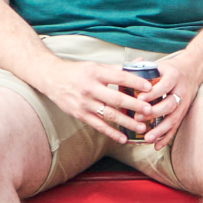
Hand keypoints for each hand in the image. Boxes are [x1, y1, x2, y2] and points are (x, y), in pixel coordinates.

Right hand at [43, 59, 170, 146]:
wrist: (52, 78)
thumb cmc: (78, 71)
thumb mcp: (97, 66)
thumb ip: (119, 67)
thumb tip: (141, 63)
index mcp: (96, 72)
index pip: (119, 77)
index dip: (135, 82)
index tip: (149, 88)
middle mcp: (90, 88)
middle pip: (116, 98)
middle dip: (134, 105)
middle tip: (150, 110)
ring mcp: (84, 103)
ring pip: (109, 114)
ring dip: (126, 122)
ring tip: (142, 127)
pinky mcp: (80, 115)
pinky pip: (98, 126)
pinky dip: (111, 133)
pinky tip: (124, 139)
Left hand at [126, 49, 202, 149]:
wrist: (192, 70)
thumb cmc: (169, 69)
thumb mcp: (159, 65)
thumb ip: (143, 68)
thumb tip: (122, 71)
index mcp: (174, 76)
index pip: (164, 86)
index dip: (152, 93)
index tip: (139, 99)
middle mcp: (181, 90)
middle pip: (170, 104)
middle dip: (154, 113)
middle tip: (138, 118)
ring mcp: (184, 103)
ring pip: (174, 118)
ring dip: (160, 130)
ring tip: (147, 138)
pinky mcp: (183, 113)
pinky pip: (175, 127)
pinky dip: (166, 138)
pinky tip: (156, 146)